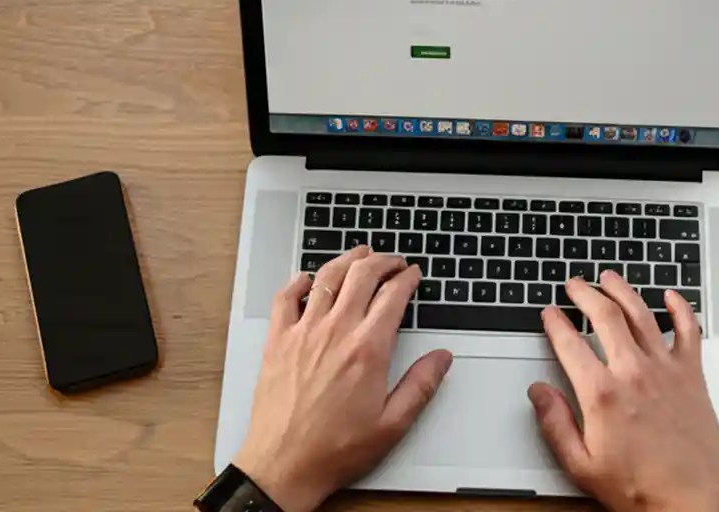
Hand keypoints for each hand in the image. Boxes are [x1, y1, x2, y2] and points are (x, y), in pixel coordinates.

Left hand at [233, 247, 452, 511]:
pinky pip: (285, 298)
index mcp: (368, 350)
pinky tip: (307, 279)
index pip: (393, 296)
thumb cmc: (334, 449)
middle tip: (392, 260)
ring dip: (346, 260)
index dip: (407, 278)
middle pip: (361, 275)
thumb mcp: (392, 424)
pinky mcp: (277, 342)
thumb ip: (421, 385)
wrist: (284, 465)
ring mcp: (303, 333)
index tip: (413, 274)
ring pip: (327, 278)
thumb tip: (441, 358)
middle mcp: (335, 332)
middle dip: (382, 260)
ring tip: (359, 254)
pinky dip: (298, 282)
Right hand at [529, 272, 718, 511]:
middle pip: (605, 315)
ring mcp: (665, 369)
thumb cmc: (642, 489)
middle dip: (585, 293)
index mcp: (601, 394)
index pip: (570, 344)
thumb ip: (555, 425)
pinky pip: (688, 330)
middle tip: (574, 284)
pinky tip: (671, 296)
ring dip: (622, 290)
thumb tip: (538, 393)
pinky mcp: (692, 374)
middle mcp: (633, 372)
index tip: (549, 314)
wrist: (696, 499)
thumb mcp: (582, 466)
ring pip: (641, 314)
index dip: (555, 324)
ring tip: (609, 277)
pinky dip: (680, 308)